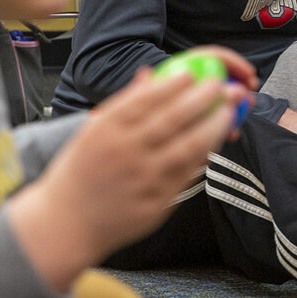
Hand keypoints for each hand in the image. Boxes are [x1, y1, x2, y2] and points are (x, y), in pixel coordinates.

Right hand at [10, 66, 241, 286]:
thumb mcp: (91, 132)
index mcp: (105, 130)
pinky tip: (216, 142)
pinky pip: (188, 174)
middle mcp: (125, 152)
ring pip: (188, 147)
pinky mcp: (156, 202)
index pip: (145, 99)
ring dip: (213, 126)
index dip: (173, 85)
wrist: (66, 224)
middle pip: (172, 119)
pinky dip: (204, 155)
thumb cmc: (79, 173)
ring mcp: (142, 179)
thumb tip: (150, 73)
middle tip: (224, 86)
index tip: (193, 74)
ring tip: (230, 111)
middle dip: (204, 98)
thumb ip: (124, 104)